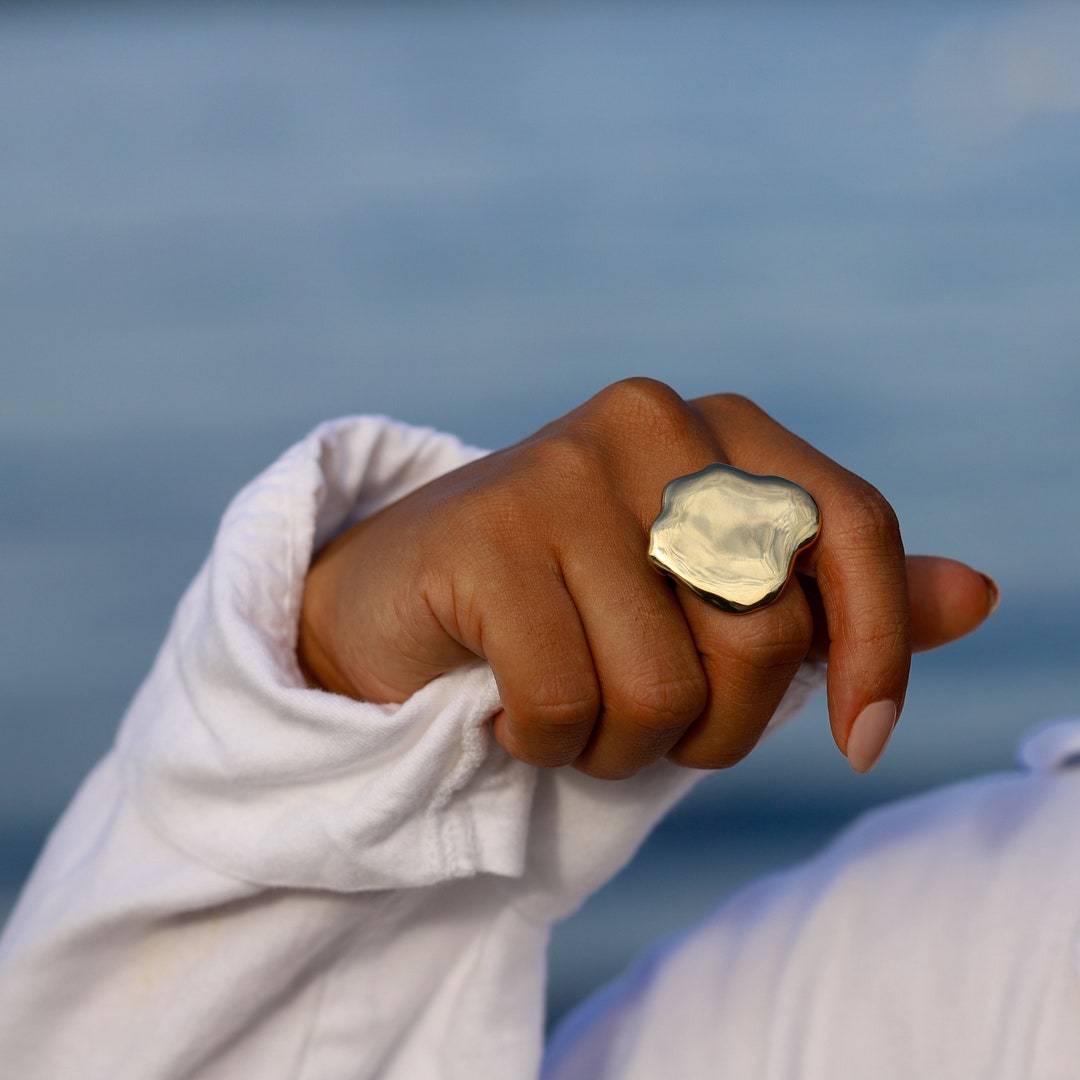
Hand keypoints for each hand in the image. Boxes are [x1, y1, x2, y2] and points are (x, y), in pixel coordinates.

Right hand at [299, 379, 996, 777]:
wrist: (399, 603)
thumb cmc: (569, 608)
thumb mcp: (710, 602)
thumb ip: (832, 599)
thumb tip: (979, 596)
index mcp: (719, 429)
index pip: (853, 530)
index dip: (878, 651)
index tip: (858, 741)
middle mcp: (650, 425)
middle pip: (763, 634)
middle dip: (715, 729)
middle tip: (642, 723)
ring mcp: (562, 469)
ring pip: (664, 689)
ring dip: (619, 747)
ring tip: (566, 710)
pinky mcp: (485, 531)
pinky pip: (566, 702)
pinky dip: (543, 742)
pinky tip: (503, 708)